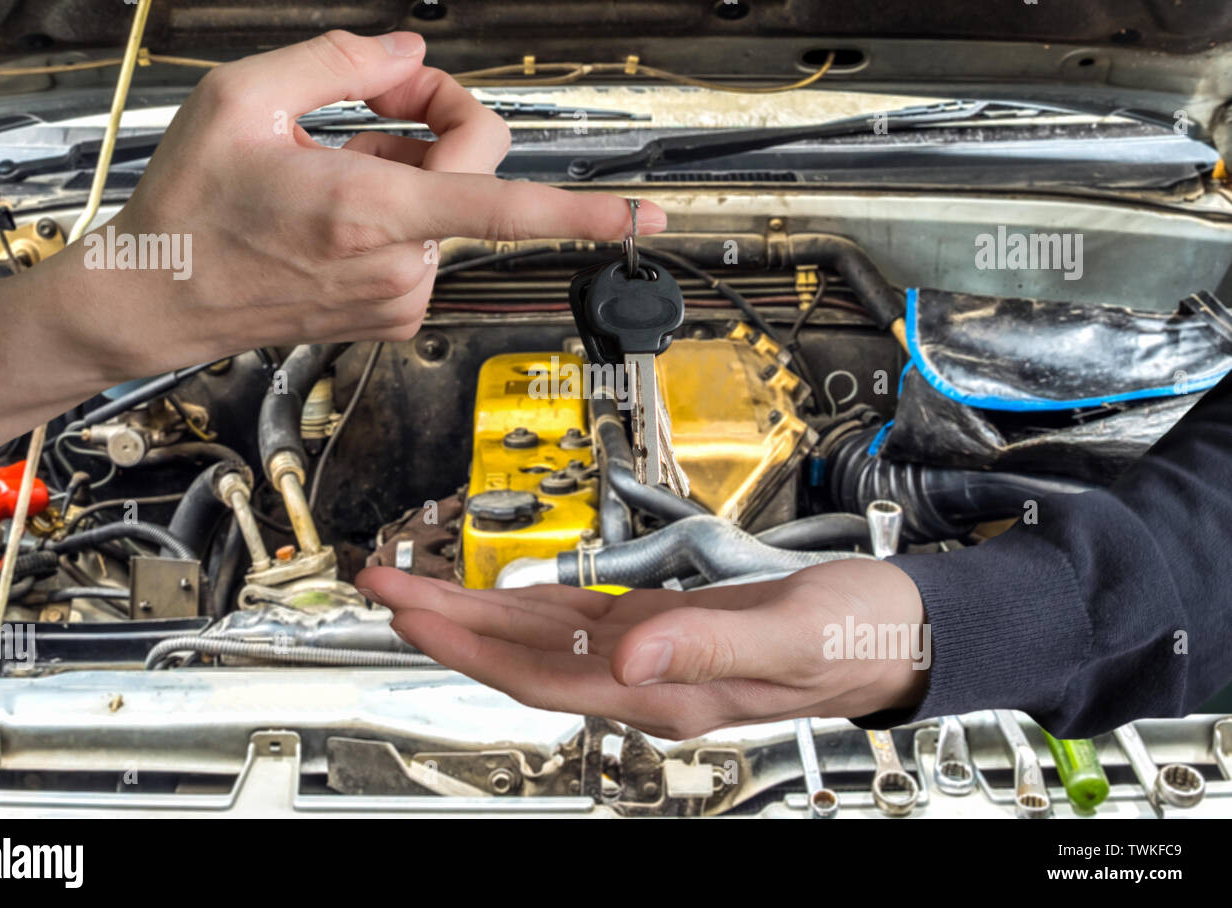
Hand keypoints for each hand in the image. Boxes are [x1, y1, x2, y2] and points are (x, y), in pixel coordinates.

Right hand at [61, 29, 665, 380]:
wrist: (158, 298)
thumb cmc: (192, 210)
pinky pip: (428, 244)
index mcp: (372, 213)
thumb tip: (407, 57)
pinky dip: (397, 217)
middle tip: (369, 109)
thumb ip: (339, 62)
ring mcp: (400, 296)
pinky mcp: (394, 315)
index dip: (586, 211)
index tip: (647, 216)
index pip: (505, 208)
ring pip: (449, 207)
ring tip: (329, 179)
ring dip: (404, 175)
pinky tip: (338, 218)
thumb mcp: (241, 98)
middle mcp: (400, 264)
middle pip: (477, 171)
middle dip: (436, 125)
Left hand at [356, 558, 929, 739]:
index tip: (407, 613)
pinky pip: (580, 619)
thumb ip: (706, 646)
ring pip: (542, 637)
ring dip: (476, 612)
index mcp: (665, 689)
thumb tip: (626, 652)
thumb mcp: (789, 637)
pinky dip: (531, 603)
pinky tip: (501, 594)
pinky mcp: (665, 626)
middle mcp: (645, 678)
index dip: (465, 646)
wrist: (894, 630)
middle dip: (445, 624)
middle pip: (521, 657)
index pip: (538, 673)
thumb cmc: (854, 636)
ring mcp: (652, 654)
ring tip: (418, 587)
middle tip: (382, 587)